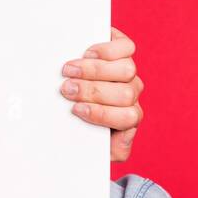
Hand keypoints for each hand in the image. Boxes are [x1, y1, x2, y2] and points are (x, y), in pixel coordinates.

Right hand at [61, 27, 143, 161]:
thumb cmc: (81, 122)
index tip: (77, 110)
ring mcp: (129, 72)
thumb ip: (114, 149)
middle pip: (124, 94)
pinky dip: (107, 49)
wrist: (71, 97)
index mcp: (128, 118)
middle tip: (67, 89)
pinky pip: (126, 48)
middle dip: (92, 91)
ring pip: (127, 70)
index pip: (127, 119)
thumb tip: (126, 135)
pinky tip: (87, 54)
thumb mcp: (94, 144)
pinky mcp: (124, 49)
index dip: (102, 114)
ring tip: (70, 70)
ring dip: (94, 70)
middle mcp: (131, 95)